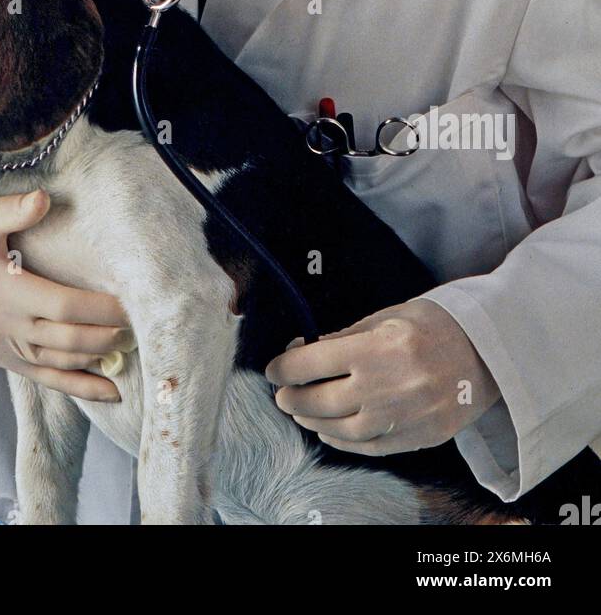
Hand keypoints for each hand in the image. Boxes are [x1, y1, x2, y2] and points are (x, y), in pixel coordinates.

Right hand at [0, 190, 132, 402]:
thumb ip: (14, 210)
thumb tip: (46, 199)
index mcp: (1, 291)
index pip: (61, 306)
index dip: (99, 308)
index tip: (130, 300)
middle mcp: (3, 326)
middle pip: (66, 339)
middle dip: (107, 334)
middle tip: (141, 323)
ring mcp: (1, 347)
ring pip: (58, 362)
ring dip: (97, 359)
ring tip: (132, 350)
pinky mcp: (0, 357)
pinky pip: (43, 378)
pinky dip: (78, 386)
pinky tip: (108, 390)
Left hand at [265, 298, 500, 455]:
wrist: (490, 350)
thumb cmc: (435, 324)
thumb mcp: (387, 316)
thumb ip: (346, 337)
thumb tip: (307, 352)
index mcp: (378, 347)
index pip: (312, 363)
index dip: (284, 367)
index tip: (273, 368)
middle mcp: (387, 385)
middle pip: (321, 401)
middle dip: (293, 398)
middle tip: (282, 394)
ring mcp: (404, 416)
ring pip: (341, 430)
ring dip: (313, 422)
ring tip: (301, 412)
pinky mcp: (418, 437)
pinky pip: (369, 446)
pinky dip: (342, 441)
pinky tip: (329, 431)